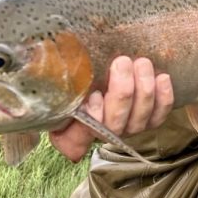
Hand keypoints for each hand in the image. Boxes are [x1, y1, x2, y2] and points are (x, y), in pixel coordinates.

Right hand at [48, 56, 173, 160]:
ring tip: (141, 63)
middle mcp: (103, 134)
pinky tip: (162, 77)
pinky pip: (160, 115)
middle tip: (122, 62)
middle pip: (117, 123)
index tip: (92, 95)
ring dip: (144, 89)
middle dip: (123, 92)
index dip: (92, 118)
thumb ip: (49, 89)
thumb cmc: (69, 83)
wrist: (94, 77)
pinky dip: (164, 98)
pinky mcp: (148, 119)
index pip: (83, 136)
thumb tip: (34, 84)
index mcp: (73, 132)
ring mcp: (127, 128)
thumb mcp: (52, 87)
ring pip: (141, 118)